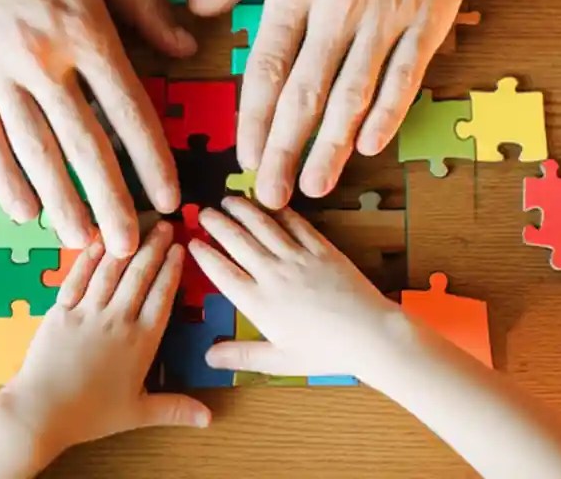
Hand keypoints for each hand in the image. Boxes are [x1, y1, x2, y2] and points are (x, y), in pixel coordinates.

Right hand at [0, 0, 193, 254]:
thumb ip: (145, 7)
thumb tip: (187, 47)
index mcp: (84, 30)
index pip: (127, 108)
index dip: (151, 158)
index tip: (169, 197)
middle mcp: (42, 59)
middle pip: (83, 143)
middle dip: (109, 199)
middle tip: (127, 244)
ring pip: (33, 151)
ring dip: (60, 201)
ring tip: (81, 241)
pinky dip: (4, 180)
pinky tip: (25, 211)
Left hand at [0, 223, 210, 456]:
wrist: (42, 411)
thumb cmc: (91, 415)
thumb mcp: (138, 413)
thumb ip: (175, 409)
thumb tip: (210, 418)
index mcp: (142, 342)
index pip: (163, 296)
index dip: (173, 269)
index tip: (181, 248)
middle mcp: (118, 320)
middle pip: (141, 275)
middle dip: (155, 247)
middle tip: (166, 225)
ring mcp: (88, 312)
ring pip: (112, 271)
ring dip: (127, 245)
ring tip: (140, 225)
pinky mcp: (61, 310)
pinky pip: (78, 278)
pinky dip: (90, 258)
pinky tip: (99, 242)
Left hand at [188, 0, 488, 207]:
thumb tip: (194, 9)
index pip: (268, 65)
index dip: (255, 117)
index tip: (244, 156)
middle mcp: (339, 6)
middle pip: (305, 91)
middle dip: (285, 149)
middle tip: (270, 196)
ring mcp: (386, 16)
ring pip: (353, 93)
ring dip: (332, 145)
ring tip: (315, 187)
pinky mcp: (428, 20)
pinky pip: (405, 77)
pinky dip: (387, 113)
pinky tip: (368, 147)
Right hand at [190, 197, 406, 379]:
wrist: (369, 335)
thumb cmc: (325, 353)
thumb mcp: (279, 361)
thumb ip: (242, 355)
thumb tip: (208, 357)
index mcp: (259, 303)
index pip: (221, 271)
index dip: (203, 254)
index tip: (191, 241)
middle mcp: (273, 275)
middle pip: (237, 242)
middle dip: (216, 224)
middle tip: (203, 212)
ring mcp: (298, 258)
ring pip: (262, 226)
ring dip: (242, 210)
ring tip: (228, 200)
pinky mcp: (321, 249)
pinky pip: (296, 224)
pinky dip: (279, 211)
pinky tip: (270, 203)